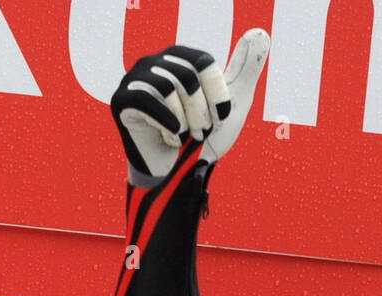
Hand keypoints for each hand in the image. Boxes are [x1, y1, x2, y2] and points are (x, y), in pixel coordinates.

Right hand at [111, 30, 269, 184]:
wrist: (176, 175)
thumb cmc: (202, 140)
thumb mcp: (232, 105)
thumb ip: (245, 69)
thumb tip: (260, 33)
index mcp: (179, 58)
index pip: (202, 62)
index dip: (216, 93)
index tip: (220, 118)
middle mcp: (155, 62)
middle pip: (185, 76)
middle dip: (200, 111)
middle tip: (201, 132)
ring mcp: (135, 80)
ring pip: (166, 87)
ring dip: (184, 120)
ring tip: (186, 136)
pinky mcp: (121, 101)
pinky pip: (147, 102)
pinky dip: (166, 125)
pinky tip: (172, 139)